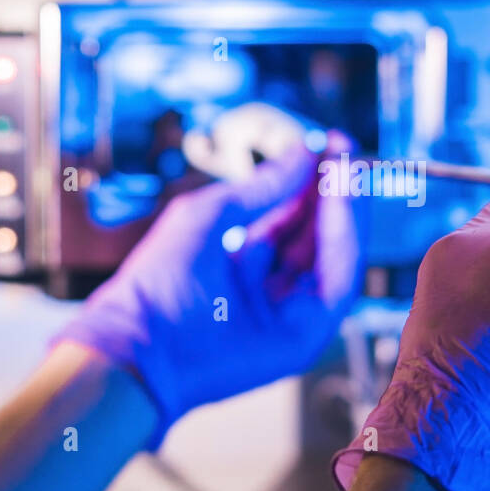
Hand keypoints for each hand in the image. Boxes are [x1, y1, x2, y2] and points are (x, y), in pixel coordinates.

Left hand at [56, 133, 362, 447]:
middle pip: (314, 239)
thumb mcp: (211, 214)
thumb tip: (305, 154)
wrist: (141, 342)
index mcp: (241, 267)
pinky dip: (344, 241)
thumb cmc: (159, 279)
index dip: (309, 186)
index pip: (288, 222)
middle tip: (347, 153)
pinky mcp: (304, 339)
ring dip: (345, 212)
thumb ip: (264, 187)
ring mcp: (287, 317)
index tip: (328, 148)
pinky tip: (341, 202)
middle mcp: (268, 292)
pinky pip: (336, 284)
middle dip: (333, 195)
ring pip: (332, 259)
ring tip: (348, 170)